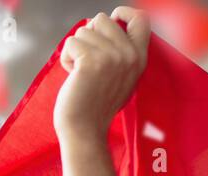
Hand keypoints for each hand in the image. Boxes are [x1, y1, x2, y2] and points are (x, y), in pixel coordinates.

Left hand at [53, 8, 149, 142]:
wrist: (84, 130)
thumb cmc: (94, 106)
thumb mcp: (119, 76)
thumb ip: (119, 53)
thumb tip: (102, 24)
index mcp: (139, 57)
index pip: (141, 18)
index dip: (122, 13)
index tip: (109, 19)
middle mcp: (130, 54)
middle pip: (103, 20)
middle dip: (87, 36)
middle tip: (85, 61)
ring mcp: (113, 57)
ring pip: (84, 31)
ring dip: (75, 50)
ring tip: (79, 72)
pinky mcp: (92, 61)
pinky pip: (71, 43)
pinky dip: (66, 58)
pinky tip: (71, 74)